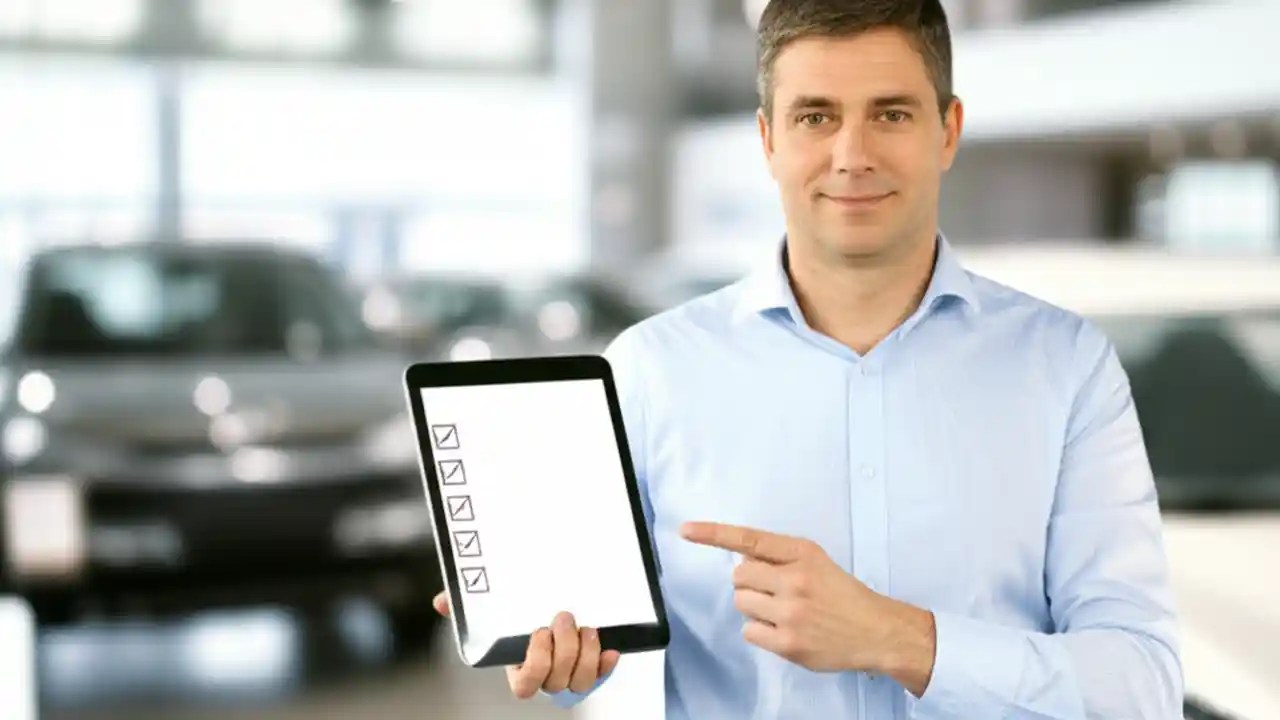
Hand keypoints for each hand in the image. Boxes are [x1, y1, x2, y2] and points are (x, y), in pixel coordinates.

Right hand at [432, 592, 620, 697]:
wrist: (555, 607)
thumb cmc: (518, 616)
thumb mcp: (492, 610)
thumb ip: (467, 607)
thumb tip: (441, 602)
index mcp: (520, 668)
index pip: (525, 686)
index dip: (536, 663)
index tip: (539, 632)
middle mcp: (546, 678)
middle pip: (556, 680)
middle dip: (564, 649)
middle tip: (565, 616)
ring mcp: (570, 675)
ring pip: (580, 681)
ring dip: (586, 655)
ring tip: (588, 628)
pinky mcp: (594, 667)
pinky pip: (602, 674)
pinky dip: (607, 663)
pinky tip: (611, 646)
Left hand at [679, 522, 935, 694]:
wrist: (876, 631)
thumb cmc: (842, 594)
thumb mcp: (816, 561)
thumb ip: (779, 557)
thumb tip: (741, 561)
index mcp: (802, 553)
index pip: (749, 539)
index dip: (713, 533)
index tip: (686, 530)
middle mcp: (796, 579)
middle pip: (739, 576)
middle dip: (749, 583)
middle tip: (774, 591)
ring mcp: (792, 613)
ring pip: (742, 603)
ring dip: (755, 607)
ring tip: (784, 611)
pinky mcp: (789, 643)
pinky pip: (749, 632)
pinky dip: (760, 631)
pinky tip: (783, 630)